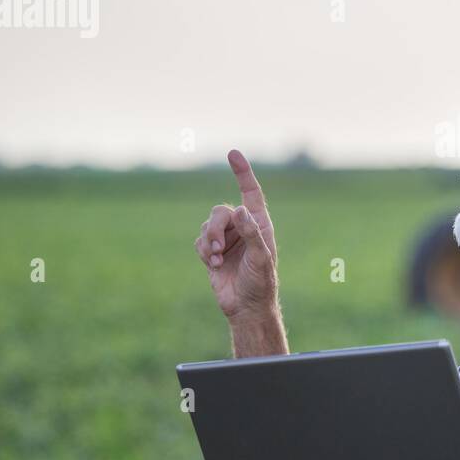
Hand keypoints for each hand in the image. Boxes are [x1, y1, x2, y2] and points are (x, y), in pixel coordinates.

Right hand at [195, 149, 278, 322]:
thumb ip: (252, 233)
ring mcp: (226, 239)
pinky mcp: (211, 252)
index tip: (232, 153)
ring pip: (207, 225)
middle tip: (217, 247)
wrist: (246, 306)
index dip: (242, 172)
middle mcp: (242, 227)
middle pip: (219, 211)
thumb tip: (239, 209)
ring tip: (216, 259)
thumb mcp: (261, 257)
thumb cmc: (261, 282)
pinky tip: (212, 265)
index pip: (250, 192)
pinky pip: (199, 240)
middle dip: (215, 227)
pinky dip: (202, 251)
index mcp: (259, 223)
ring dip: (209, 241)